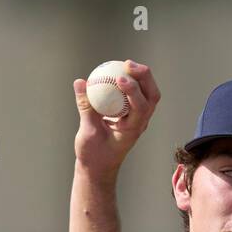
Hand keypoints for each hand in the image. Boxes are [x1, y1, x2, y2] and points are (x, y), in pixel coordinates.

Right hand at [72, 59, 160, 181]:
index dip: (133, 90)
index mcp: (133, 130)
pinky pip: (136, 95)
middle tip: (127, 64)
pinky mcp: (131, 115)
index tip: (119, 78)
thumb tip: (80, 82)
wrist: (98, 168)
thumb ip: (85, 107)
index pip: (140, 107)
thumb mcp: (87, 132)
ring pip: (148, 94)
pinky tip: (119, 71)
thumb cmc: (93, 155)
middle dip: (144, 77)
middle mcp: (140, 123)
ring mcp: (138, 118)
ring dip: (141, 77)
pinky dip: (131, 82)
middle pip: (152, 96)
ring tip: (125, 64)